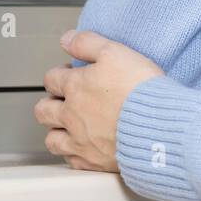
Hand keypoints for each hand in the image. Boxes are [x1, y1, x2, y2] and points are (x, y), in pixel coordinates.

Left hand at [33, 31, 165, 172]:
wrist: (157, 126)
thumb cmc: (140, 89)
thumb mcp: (116, 52)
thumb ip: (87, 43)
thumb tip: (66, 39)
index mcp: (76, 87)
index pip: (51, 79)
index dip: (59, 74)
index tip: (69, 74)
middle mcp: (72, 115)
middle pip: (43, 111)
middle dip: (49, 103)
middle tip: (62, 100)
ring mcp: (80, 141)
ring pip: (52, 139)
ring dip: (56, 131)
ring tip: (67, 126)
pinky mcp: (92, 161)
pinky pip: (71, 161)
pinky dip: (74, 154)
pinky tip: (83, 148)